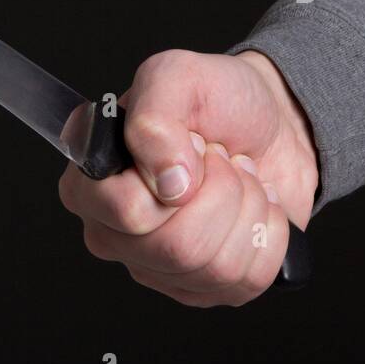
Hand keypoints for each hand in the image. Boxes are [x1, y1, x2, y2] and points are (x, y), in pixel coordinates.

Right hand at [57, 50, 317, 305]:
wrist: (273, 121)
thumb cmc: (217, 98)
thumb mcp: (178, 75)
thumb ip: (154, 115)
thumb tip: (168, 182)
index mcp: (91, 182)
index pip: (124, 210)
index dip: (173, 178)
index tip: (190, 143)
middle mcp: (116, 234)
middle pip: (175, 247)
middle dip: (221, 190)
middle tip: (219, 159)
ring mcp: (160, 268)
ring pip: (215, 266)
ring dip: (247, 207)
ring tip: (238, 179)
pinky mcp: (205, 288)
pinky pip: (248, 280)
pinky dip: (270, 233)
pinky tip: (255, 207)